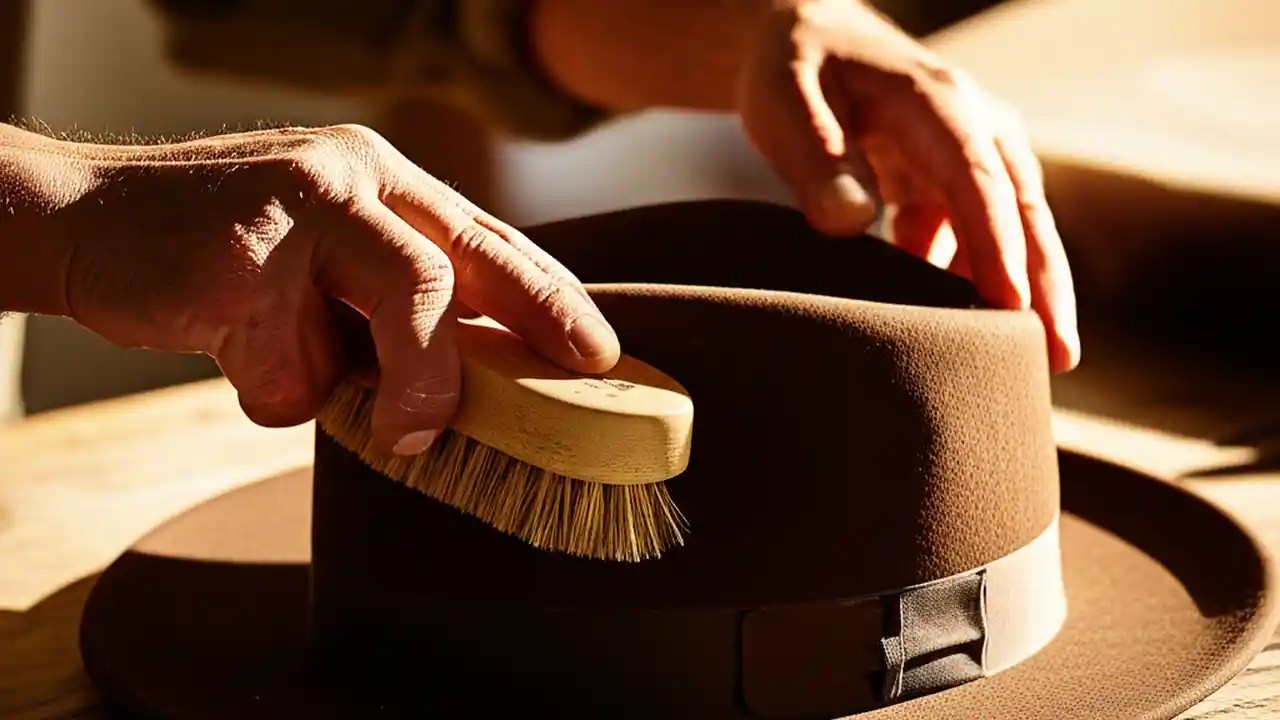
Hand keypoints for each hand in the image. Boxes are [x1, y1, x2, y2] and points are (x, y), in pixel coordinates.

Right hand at [41, 124, 619, 453]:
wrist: (89, 224)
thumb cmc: (226, 259)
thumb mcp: (325, 270)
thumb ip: (390, 315)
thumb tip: (470, 391)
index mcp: (384, 183)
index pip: (490, 240)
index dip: (553, 297)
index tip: (601, 352)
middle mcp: (353, 180)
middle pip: (472, 252)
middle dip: (540, 317)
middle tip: (581, 372)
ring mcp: (299, 209)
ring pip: (412, 294)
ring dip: (417, 380)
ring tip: (404, 430)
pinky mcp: (241, 258)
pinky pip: (296, 363)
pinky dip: (281, 392)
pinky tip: (239, 358)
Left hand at [738, 0, 1078, 371]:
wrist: (811, 34)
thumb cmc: (796, 66)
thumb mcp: (784, 102)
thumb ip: (815, 160)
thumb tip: (850, 222)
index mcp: (937, 102)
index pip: (977, 182)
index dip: (996, 248)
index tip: (1011, 309)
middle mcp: (974, 122)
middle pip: (1022, 211)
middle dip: (1043, 286)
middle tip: (1058, 358)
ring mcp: (974, 149)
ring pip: (1014, 226)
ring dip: (1023, 290)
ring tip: (1025, 364)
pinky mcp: (960, 175)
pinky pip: (981, 232)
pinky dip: (980, 278)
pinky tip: (964, 331)